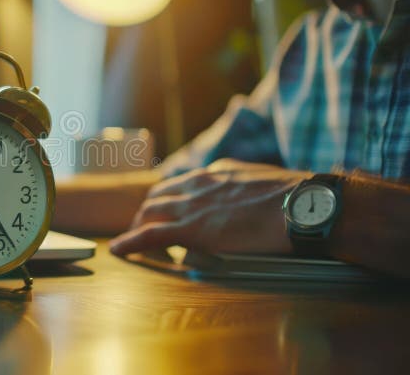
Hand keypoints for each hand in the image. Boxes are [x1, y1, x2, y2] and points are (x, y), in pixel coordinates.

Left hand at [109, 159, 311, 255]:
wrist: (303, 206)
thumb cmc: (294, 198)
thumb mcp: (263, 181)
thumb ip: (244, 187)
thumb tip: (244, 197)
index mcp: (215, 172)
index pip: (179, 184)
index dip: (167, 200)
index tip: (164, 211)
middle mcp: (197, 184)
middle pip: (157, 197)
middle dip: (146, 213)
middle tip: (144, 230)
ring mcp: (192, 205)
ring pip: (149, 214)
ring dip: (138, 228)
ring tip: (132, 242)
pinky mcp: (192, 229)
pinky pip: (150, 235)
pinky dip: (130, 242)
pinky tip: (119, 250)